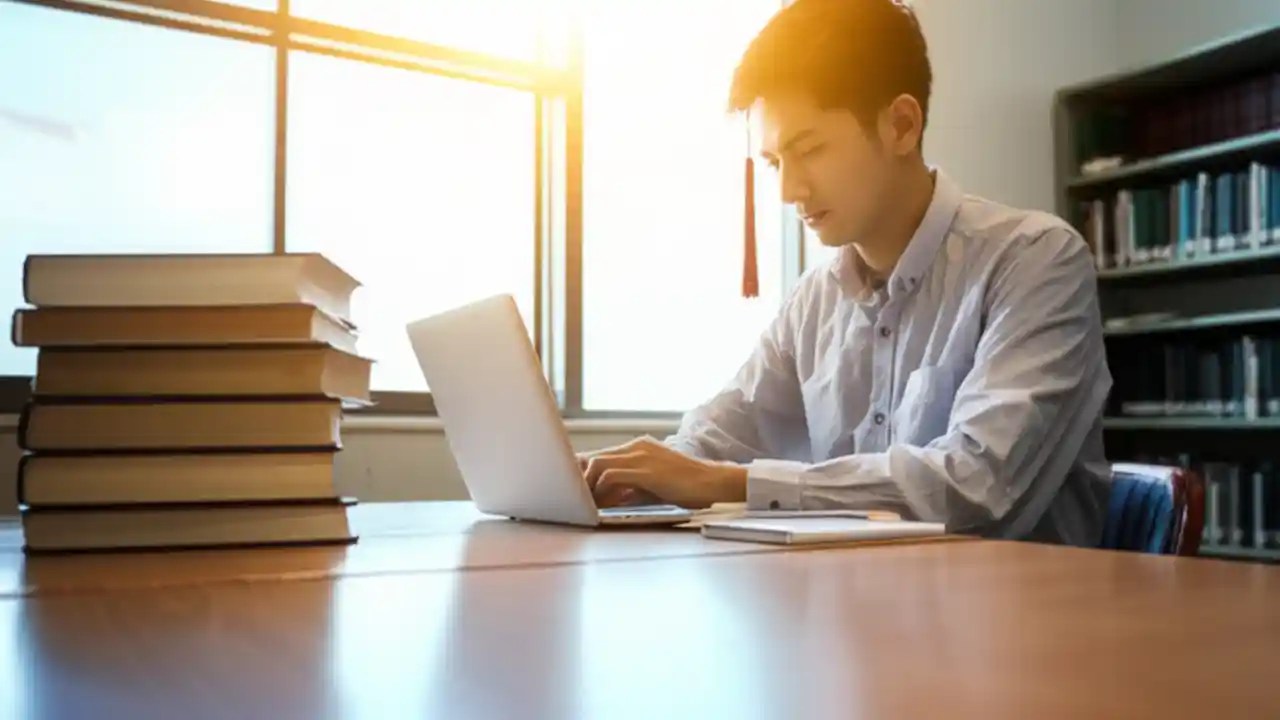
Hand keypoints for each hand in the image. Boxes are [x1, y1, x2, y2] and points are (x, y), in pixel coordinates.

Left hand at [581, 437, 746, 508]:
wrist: (714, 482)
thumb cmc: (687, 487)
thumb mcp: (654, 483)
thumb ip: (631, 486)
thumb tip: (606, 498)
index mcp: (639, 447)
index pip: (601, 455)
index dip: (584, 472)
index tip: (576, 490)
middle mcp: (636, 446)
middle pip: (594, 457)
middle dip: (580, 480)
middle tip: (576, 500)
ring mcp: (640, 455)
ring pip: (598, 463)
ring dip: (589, 485)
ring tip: (589, 503)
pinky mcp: (645, 469)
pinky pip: (610, 475)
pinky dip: (602, 490)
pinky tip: (604, 504)